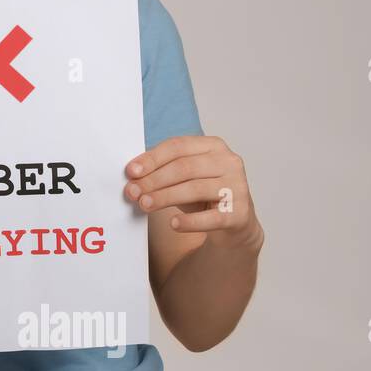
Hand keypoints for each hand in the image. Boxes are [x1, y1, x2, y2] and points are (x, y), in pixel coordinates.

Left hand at [123, 135, 262, 249]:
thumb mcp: (183, 177)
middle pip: (184, 167)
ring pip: (194, 189)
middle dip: (154, 180)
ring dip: (165, 197)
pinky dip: (190, 221)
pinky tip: (173, 224)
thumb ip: (161, 171)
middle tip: (132, 191)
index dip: (152, 158)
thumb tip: (132, 177)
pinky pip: (211, 217)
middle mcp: (229, 162)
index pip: (178, 146)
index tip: (131, 171)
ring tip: (145, 204)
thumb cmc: (203, 193)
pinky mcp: (239, 213)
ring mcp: (237, 187)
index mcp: (213, 146)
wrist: (233, 221)